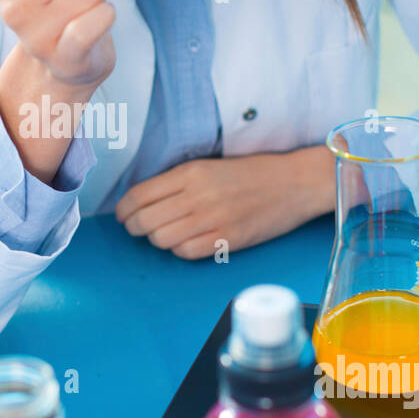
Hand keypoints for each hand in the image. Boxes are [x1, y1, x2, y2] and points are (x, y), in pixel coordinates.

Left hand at [114, 147, 335, 258]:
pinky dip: (180, 250)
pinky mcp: (227, 239)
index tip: (123, 214)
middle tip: (137, 227)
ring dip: (157, 239)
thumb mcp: (210, 165)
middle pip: (145, 221)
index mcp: (191, 172)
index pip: (140, 195)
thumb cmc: (253, 172)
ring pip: (162, 239)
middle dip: (134, 227)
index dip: (124, 209)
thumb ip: (179, 180)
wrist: (295, 183)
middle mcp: (197, 196)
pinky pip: (187, 252)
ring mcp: (212, 219)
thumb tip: (145, 199)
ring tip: (164, 234)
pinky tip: (186, 242)